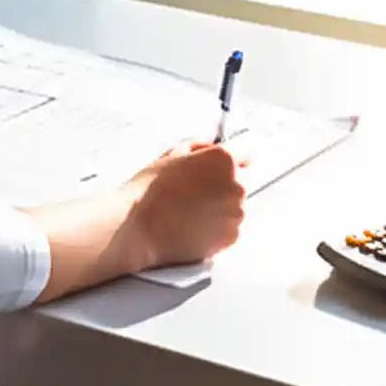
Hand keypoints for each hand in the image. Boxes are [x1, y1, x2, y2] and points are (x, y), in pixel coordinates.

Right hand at [26, 141, 247, 302]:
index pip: (246, 155)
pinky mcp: (231, 237)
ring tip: (193, 211)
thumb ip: (200, 148)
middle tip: (199, 192)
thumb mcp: (173, 154)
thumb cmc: (150, 189)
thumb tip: (211, 149)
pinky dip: (219, 227)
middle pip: (244, 181)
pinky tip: (195, 225)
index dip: (230, 162)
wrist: (138, 227)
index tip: (220, 169)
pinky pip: (231, 228)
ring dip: (223, 207)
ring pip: (237, 206)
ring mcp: (237, 214)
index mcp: (225, 160)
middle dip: (226, 184)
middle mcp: (237, 185)